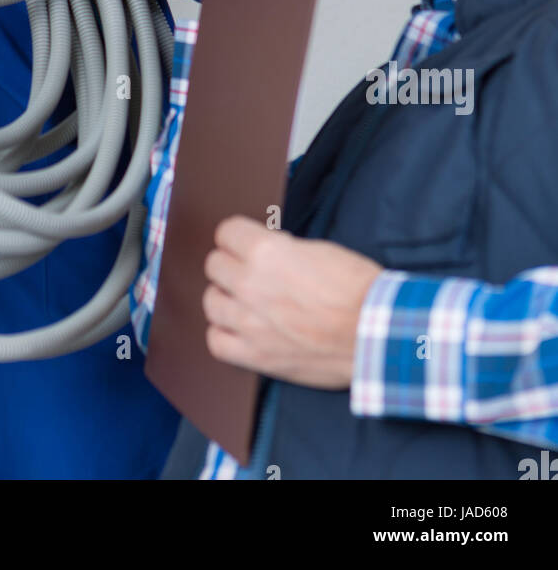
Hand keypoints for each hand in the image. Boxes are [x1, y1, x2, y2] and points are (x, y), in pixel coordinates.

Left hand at [202, 218, 381, 387]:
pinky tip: (239, 329)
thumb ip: (281, 249)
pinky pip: (216, 341)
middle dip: (232, 263)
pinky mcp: (256, 355)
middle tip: (248, 270)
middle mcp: (250, 284)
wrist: (376, 333)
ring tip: (243, 300)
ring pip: (211, 301)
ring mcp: (249, 323)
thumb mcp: (318, 250)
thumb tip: (263, 253)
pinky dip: (224, 334)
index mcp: (265, 252)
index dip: (238, 235)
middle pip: (214, 264)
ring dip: (226, 298)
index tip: (244, 242)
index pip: (226, 232)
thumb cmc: (356, 289)